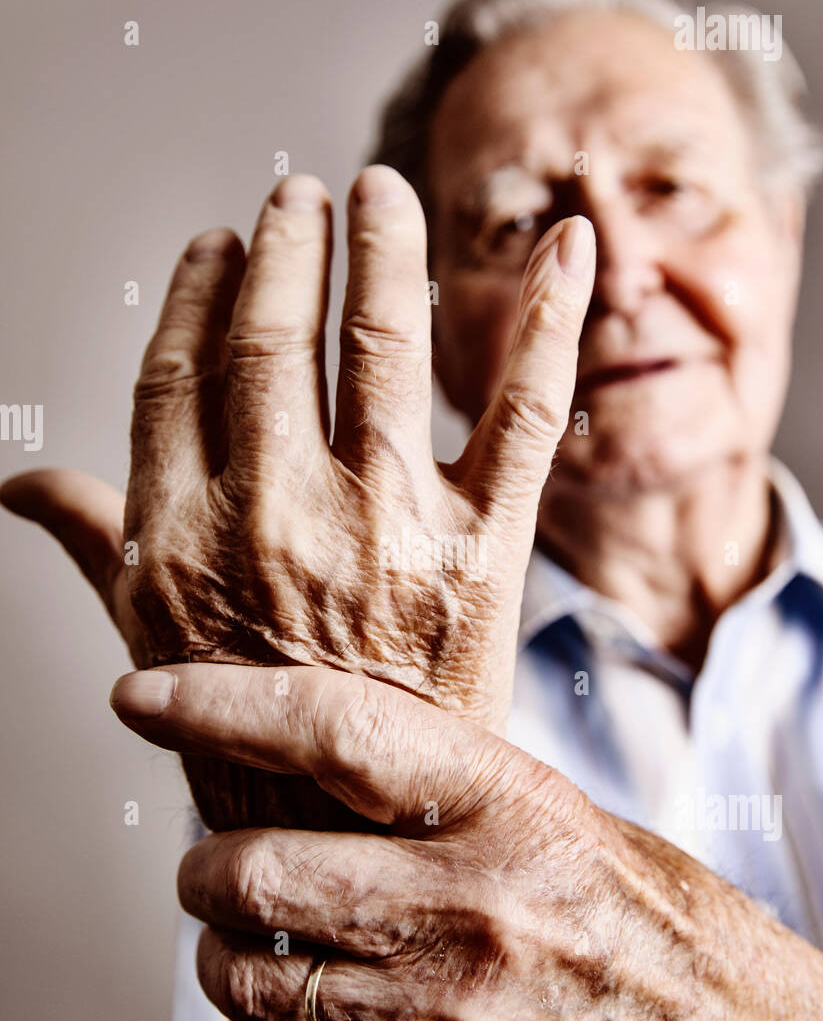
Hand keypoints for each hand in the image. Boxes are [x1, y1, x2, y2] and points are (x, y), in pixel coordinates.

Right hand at [1, 166, 593, 731]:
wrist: (351, 825)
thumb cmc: (244, 726)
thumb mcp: (150, 634)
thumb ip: (96, 538)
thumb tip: (22, 480)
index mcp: (184, 531)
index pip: (180, 374)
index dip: (202, 294)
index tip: (221, 245)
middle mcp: (276, 515)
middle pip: (276, 344)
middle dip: (289, 252)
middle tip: (303, 195)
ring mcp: (385, 528)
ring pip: (383, 349)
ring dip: (382, 252)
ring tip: (379, 195)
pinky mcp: (483, 550)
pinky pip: (526, 414)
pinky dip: (553, 321)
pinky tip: (569, 246)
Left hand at [110, 659, 822, 1020]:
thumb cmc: (614, 893)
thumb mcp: (536, 799)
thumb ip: (422, 775)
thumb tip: (288, 737)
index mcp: (501, 800)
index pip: (332, 733)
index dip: (220, 706)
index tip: (143, 700)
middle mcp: (471, 902)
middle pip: (261, 873)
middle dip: (204, 870)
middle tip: (208, 866)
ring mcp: (447, 1009)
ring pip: (252, 978)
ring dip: (223, 953)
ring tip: (248, 938)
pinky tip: (293, 1009)